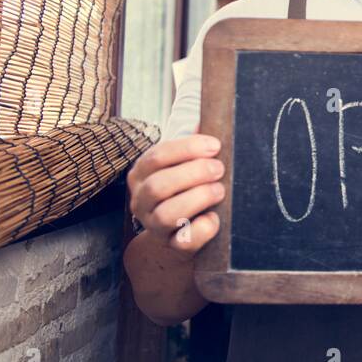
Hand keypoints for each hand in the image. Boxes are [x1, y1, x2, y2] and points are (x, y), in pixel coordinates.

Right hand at [126, 134, 225, 255]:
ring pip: (166, 215)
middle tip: (219, 169)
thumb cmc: (184, 190)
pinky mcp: (172, 246)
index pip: (157, 156)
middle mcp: (141, 200)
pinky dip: (202, 229)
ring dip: (198, 199)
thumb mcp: (181, 165)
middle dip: (194, 173)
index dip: (187, 148)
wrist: (177, 236)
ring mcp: (153, 226)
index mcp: (142, 174)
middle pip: (159, 185)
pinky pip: (184, 241)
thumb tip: (209, 115)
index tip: (215, 145)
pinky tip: (215, 218)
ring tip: (219, 190)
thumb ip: (192, 145)